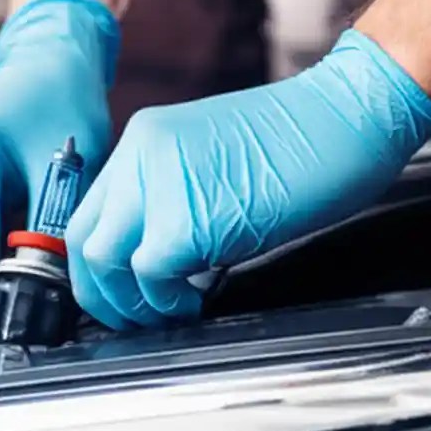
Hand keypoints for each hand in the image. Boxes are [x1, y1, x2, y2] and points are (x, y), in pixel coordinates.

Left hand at [65, 29, 430, 329]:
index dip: (96, 261)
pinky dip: (167, 300)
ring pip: (103, 259)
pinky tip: (196, 300)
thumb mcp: (213, 160)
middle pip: (83, 237)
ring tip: (169, 310)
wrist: (347, 115)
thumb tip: (154, 257)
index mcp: (143, 139)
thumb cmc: (302, 142)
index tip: (119, 289)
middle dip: (100, 291)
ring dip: (130, 301)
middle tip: (132, 315)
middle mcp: (140, 155)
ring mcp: (160, 184)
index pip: (90, 209)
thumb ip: (172, 195)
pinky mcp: (188, 218)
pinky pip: (150, 274)